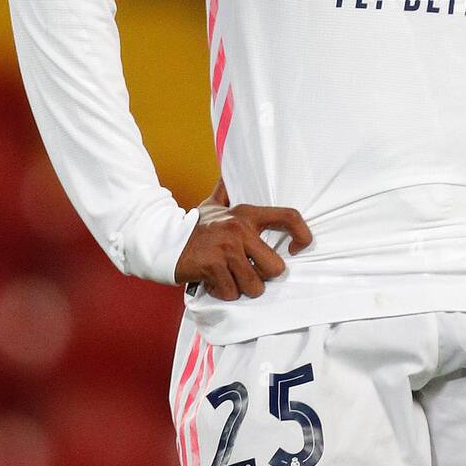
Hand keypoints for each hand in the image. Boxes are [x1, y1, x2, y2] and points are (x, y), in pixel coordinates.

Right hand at [175, 177, 312, 300]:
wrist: (162, 240)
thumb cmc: (194, 226)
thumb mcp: (212, 205)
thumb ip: (225, 191)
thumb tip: (228, 173)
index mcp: (246, 214)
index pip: (289, 217)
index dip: (303, 234)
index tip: (297, 248)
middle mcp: (240, 229)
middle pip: (275, 268)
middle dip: (263, 277)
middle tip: (249, 274)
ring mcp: (226, 249)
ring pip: (254, 286)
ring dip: (242, 288)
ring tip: (229, 278)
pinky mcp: (213, 266)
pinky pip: (231, 293)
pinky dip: (223, 293)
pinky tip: (214, 282)